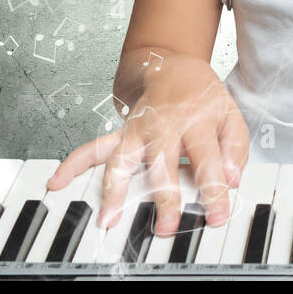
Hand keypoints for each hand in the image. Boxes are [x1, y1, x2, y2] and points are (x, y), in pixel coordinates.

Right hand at [46, 54, 248, 236]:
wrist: (175, 68)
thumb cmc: (204, 99)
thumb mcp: (231, 115)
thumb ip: (235, 148)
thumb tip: (232, 180)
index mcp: (196, 119)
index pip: (207, 158)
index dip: (213, 188)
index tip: (216, 216)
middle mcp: (163, 125)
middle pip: (161, 161)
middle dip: (163, 195)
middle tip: (166, 226)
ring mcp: (138, 130)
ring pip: (122, 158)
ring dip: (114, 188)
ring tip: (108, 218)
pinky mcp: (121, 134)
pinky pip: (92, 148)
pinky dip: (72, 164)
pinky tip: (57, 180)